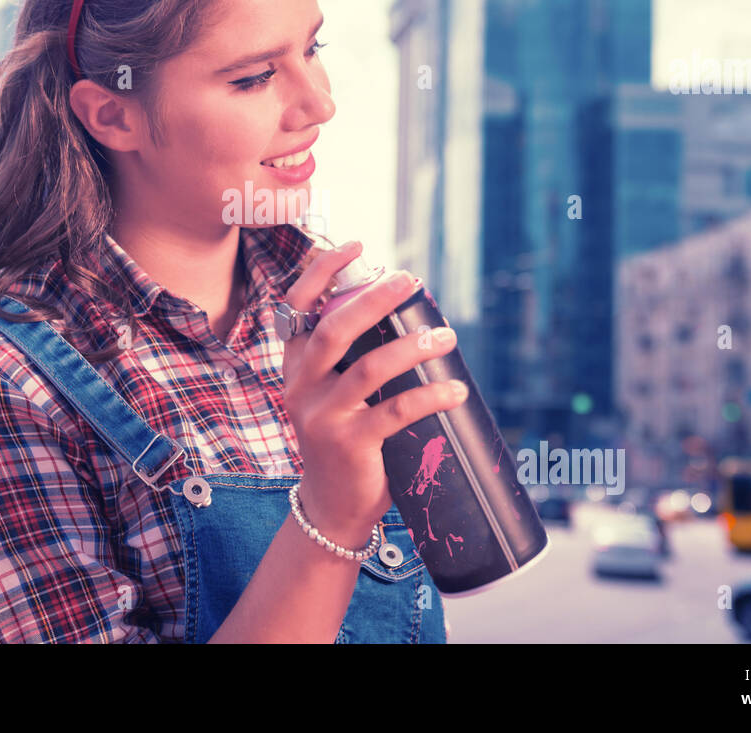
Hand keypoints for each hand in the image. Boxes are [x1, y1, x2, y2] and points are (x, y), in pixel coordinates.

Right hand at [279, 241, 464, 550]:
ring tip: (446, 335)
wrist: (331, 504)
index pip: (298, 305)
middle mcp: (300, 384)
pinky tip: (455, 388)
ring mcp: (322, 415)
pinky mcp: (349, 444)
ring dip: (410, 347)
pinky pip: (394, 413)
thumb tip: (407, 313)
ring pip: (366, 369)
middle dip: (373, 299)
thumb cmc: (342, 436)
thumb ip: (351, 356)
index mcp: (295, 363)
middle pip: (334, 329)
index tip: (357, 247)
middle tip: (410, 280)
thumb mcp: (333, 391)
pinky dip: (429, 396)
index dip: (323, 272)